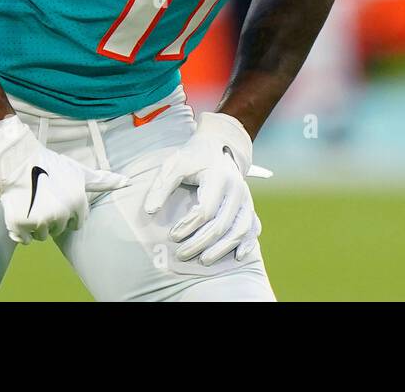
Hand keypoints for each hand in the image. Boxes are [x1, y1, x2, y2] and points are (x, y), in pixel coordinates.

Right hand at [0, 114, 128, 244]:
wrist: (18, 161)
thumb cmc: (50, 166)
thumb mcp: (79, 172)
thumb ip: (102, 181)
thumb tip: (127, 181)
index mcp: (77, 203)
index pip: (77, 223)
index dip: (68, 212)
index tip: (59, 198)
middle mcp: (61, 214)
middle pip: (59, 230)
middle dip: (52, 218)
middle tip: (43, 198)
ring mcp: (39, 221)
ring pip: (42, 236)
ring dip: (37, 225)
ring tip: (32, 203)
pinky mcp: (19, 226)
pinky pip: (25, 241)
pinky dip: (21, 231)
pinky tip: (21, 212)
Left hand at [143, 112, 268, 265]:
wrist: (217, 145)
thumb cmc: (193, 157)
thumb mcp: (174, 165)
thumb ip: (161, 187)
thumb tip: (150, 211)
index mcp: (219, 177)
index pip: (205, 209)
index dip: (188, 226)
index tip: (172, 236)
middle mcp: (237, 189)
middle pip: (221, 224)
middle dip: (201, 243)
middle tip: (182, 254)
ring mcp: (246, 198)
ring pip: (240, 229)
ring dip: (223, 248)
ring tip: (204, 260)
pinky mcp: (249, 205)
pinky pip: (254, 228)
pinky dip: (248, 243)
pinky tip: (237, 256)